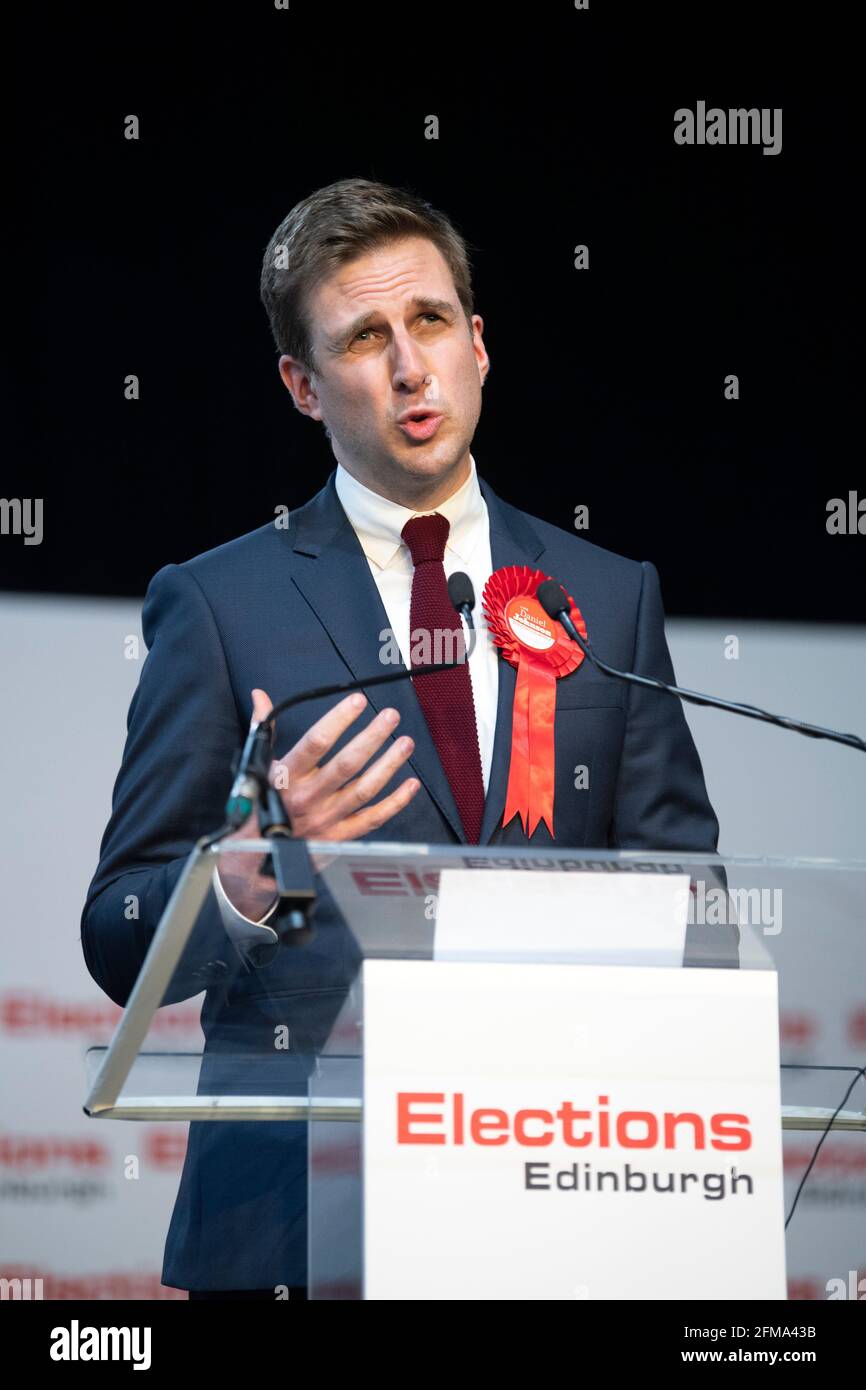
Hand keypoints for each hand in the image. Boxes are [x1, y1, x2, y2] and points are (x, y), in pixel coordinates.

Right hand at [216, 687, 419, 918]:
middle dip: (372, 737)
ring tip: (406, 742)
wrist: (252, 862)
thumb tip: (261, 696)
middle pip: (346, 764)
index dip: (338, 720)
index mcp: (285, 777)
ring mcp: (325, 820)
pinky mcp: (338, 839)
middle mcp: (307, 798)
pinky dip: (395, 802)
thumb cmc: (256, 808)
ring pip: (365, 789)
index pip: (315, 742)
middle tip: (390, 716)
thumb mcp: (256, 770)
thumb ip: (263, 731)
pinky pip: (372, 819)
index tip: (356, 700)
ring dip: (389, 764)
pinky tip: (411, 784)